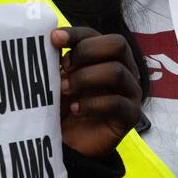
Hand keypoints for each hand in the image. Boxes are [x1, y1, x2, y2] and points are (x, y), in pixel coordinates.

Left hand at [53, 27, 141, 157]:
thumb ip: (57, 62)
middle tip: (64, 67)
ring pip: (117, 71)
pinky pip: (117, 103)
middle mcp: (124, 69)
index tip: (54, 38)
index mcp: (106, 57)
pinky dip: (92, 104)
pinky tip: (75, 109)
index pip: (96, 35)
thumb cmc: (65, 106)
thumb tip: (47, 39)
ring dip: (85, 78)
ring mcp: (131, 91)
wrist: (72, 144)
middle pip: (118, 44)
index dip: (76, 34)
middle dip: (87, 51)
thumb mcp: (58, 80)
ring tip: (63, 90)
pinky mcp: (131, 115)